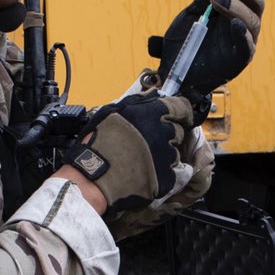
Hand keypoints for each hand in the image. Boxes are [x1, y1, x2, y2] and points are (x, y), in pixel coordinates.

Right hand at [60, 94, 191, 213]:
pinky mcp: (167, 177)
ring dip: (164, 155)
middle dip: (168, 135)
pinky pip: (172, 173)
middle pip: (177, 131)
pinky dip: (163, 173)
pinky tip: (146, 172)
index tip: (181, 117)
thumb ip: (136, 104)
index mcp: (151, 113)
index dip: (182, 112)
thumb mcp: (112, 113)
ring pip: (174, 153)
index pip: (181, 107)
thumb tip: (152, 96)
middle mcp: (163, 132)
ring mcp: (167, 156)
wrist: (92, 179)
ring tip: (143, 160)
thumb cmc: (97, 145)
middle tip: (149, 142)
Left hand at [148, 0, 263, 118]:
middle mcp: (243, 23)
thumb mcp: (191, 15)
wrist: (173, 72)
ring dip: (235, 5)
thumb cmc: (183, 44)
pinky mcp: (239, 60)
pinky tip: (234, 24)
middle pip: (256, 1)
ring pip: (252, 20)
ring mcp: (243, 42)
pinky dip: (242, 34)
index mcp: (234, 10)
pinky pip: (247, 46)